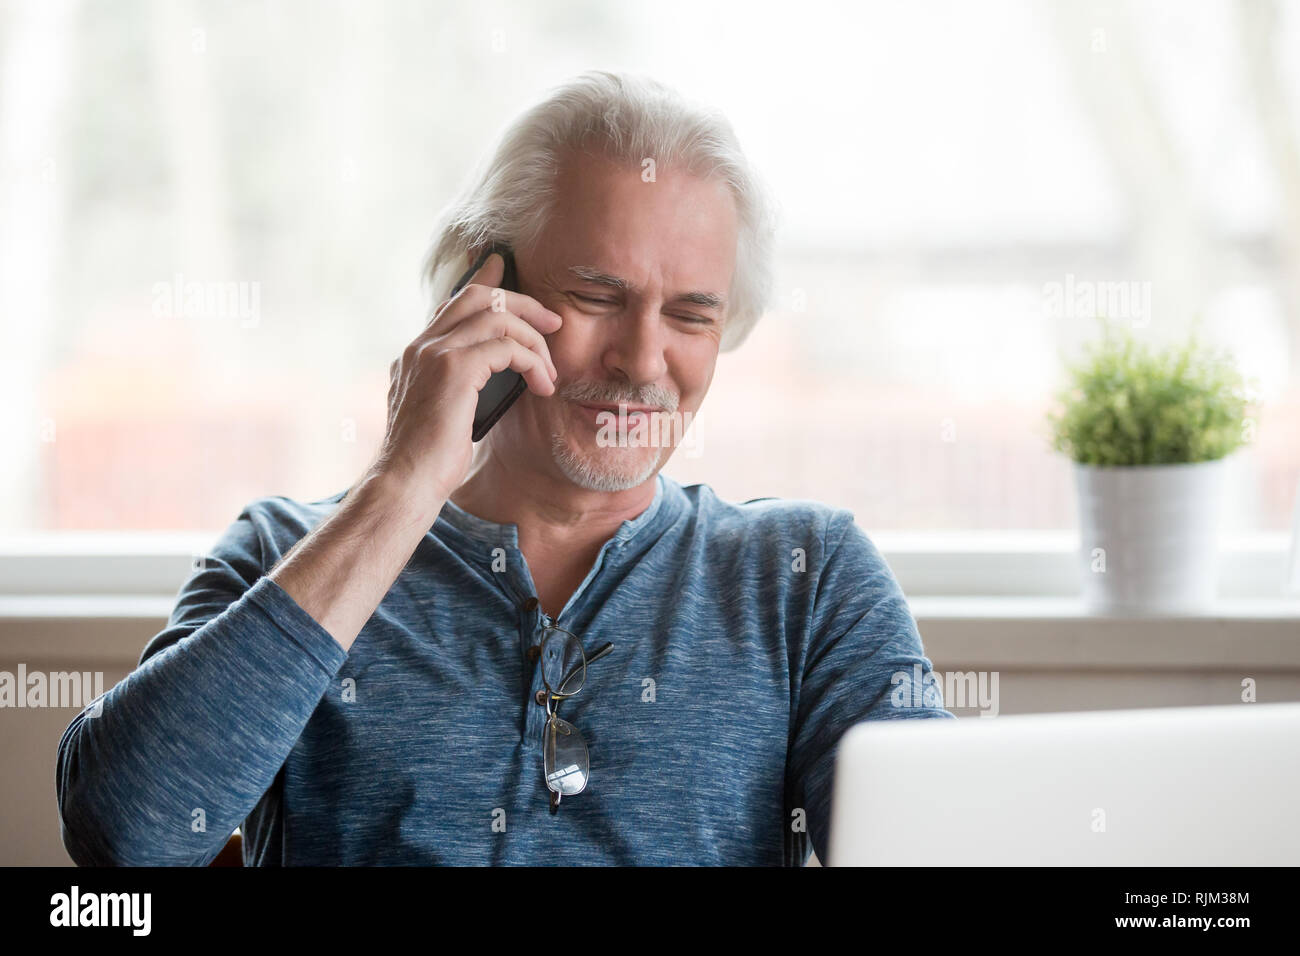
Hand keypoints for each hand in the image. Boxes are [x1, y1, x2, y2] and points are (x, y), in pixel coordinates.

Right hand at [365, 251, 562, 503]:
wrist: (406, 483)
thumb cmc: (428, 461)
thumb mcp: (444, 414)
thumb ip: (457, 387)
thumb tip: (490, 377)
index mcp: (415, 354)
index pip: (453, 303)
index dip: (483, 280)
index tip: (504, 264)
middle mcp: (421, 346)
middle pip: (478, 295)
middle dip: (522, 302)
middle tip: (553, 323)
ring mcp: (434, 353)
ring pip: (498, 317)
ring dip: (534, 341)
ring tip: (551, 371)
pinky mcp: (453, 369)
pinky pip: (507, 346)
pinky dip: (532, 362)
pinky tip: (543, 386)